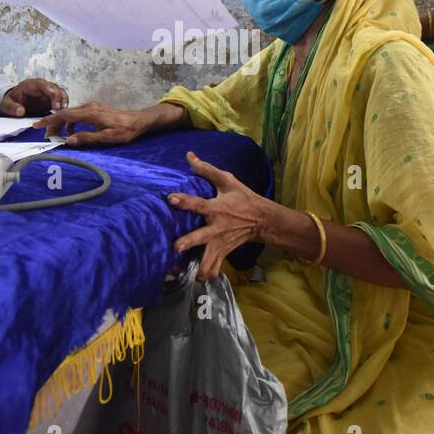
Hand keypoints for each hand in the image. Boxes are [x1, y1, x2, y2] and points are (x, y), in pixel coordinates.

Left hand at [0, 78, 68, 116]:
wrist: (14, 103)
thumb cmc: (10, 101)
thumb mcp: (6, 104)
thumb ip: (12, 107)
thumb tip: (20, 112)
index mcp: (30, 84)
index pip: (41, 84)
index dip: (48, 89)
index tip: (52, 94)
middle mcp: (42, 86)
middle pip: (54, 87)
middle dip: (58, 96)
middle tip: (59, 108)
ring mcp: (48, 93)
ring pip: (60, 93)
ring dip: (63, 100)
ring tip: (64, 110)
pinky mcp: (52, 100)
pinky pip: (60, 100)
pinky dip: (63, 105)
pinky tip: (64, 112)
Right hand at [32, 101, 149, 145]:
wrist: (139, 120)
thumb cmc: (125, 131)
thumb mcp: (107, 138)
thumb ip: (87, 138)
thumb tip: (69, 141)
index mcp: (91, 114)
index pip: (65, 115)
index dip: (49, 120)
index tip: (37, 125)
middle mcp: (89, 107)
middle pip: (65, 113)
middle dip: (52, 123)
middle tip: (47, 136)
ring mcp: (92, 106)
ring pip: (70, 113)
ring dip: (61, 123)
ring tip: (58, 137)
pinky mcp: (95, 108)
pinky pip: (77, 114)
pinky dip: (71, 122)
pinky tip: (73, 132)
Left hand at [168, 152, 270, 280]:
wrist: (263, 219)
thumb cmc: (242, 198)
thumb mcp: (228, 181)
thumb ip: (207, 169)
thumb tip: (189, 155)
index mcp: (216, 208)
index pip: (198, 204)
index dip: (184, 201)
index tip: (171, 199)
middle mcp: (217, 227)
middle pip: (200, 237)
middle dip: (188, 242)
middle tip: (175, 247)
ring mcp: (220, 243)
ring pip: (208, 260)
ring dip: (197, 267)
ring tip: (180, 273)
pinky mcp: (224, 252)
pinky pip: (215, 268)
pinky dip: (207, 275)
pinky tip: (197, 278)